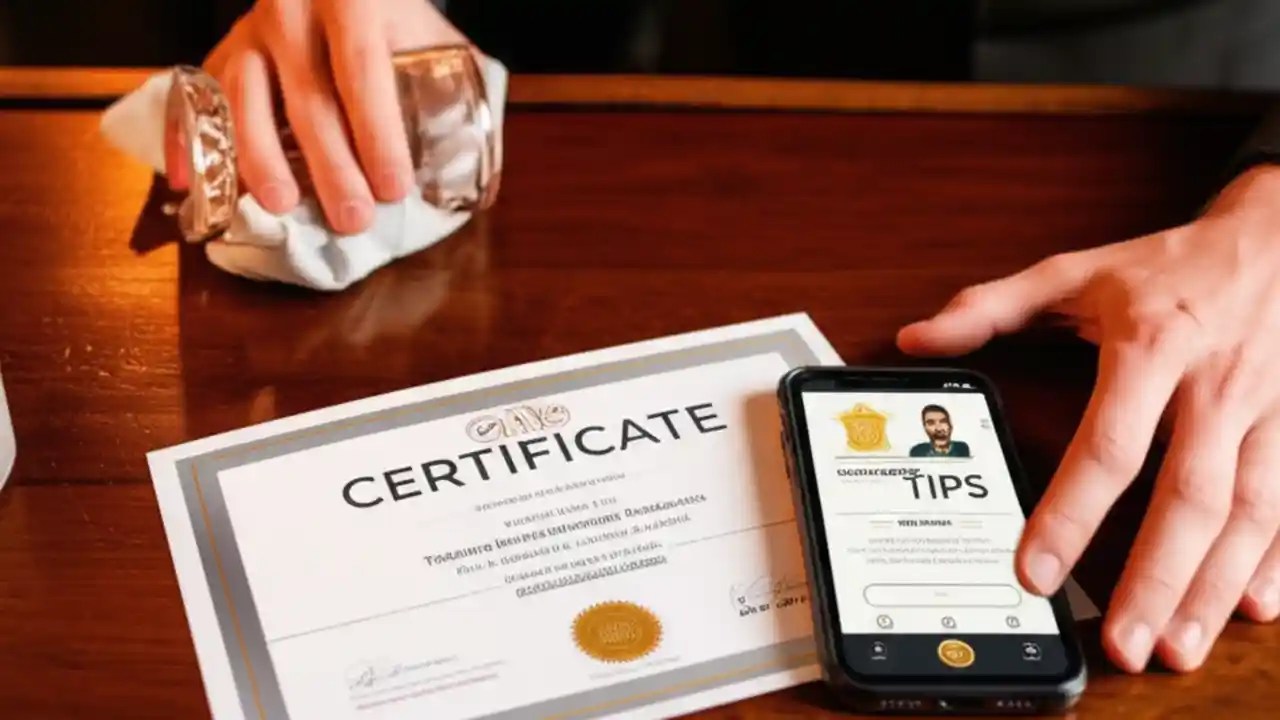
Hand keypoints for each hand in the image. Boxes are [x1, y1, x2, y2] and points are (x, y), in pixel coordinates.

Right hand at [202, 0, 468, 233]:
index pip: (362, 71)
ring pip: (243, 96)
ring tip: (279, 205)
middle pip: (307, 96)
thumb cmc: (390, 18)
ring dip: (260, 157)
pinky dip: (187, 141)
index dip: (377, 134)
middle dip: (330, 164)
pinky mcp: (220, 51)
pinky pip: (197, 98)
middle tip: (351, 217)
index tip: (394, 188)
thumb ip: (450, 86)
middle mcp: (291, 9)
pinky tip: (189, 184)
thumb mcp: (426, 33)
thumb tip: (476, 178)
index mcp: (352, 0)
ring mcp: (248, 30)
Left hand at [897, 164, 1279, 672]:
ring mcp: (1262, 412)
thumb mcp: (1072, 273)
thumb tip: (916, 338)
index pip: (1108, 445)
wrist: (1273, 238)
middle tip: (1124, 645)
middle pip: (1188, 498)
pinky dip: (1276, 560)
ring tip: (1177, 648)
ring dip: (1212, 587)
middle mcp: (1211, 387)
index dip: (1070, 513)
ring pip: (1247, 513)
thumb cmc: (1164, 266)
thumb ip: (989, 307)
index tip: (1034, 570)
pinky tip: (1253, 607)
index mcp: (1149, 348)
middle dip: (1155, 579)